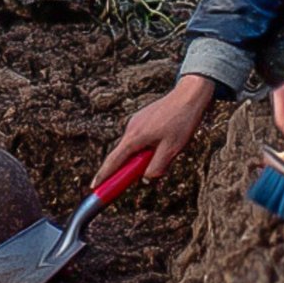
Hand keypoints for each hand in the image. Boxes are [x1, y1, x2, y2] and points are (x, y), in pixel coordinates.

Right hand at [93, 75, 215, 185]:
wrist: (189, 96)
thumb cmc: (181, 122)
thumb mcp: (171, 149)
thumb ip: (157, 167)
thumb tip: (145, 179)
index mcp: (135, 137)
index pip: (114, 161)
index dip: (104, 175)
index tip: (94, 187)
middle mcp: (131, 128)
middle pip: (123, 155)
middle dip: (129, 169)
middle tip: (137, 178)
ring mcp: (136, 122)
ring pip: (134, 147)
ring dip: (142, 157)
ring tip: (164, 154)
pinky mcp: (143, 119)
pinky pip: (140, 139)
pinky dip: (146, 147)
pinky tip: (164, 144)